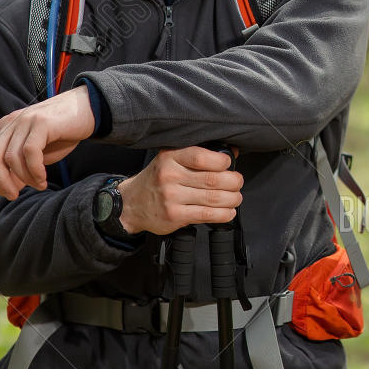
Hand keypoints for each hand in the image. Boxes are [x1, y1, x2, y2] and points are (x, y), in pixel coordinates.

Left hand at [0, 87, 95, 199]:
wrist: (86, 109)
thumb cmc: (61, 133)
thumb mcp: (36, 153)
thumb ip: (20, 168)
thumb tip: (7, 190)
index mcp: (5, 129)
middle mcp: (11, 123)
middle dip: (0, 181)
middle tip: (13, 196)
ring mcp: (25, 121)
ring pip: (11, 158)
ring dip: (24, 178)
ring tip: (39, 186)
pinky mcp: (41, 123)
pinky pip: (30, 152)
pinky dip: (34, 170)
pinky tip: (43, 179)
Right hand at [116, 146, 243, 234]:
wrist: (131, 203)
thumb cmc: (156, 179)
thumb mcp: (170, 159)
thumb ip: (197, 155)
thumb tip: (231, 152)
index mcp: (170, 157)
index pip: (201, 156)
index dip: (222, 161)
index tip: (229, 164)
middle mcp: (170, 176)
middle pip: (213, 179)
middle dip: (233, 181)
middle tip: (238, 182)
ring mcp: (171, 197)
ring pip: (213, 198)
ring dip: (232, 199)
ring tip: (236, 197)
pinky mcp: (174, 216)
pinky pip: (206, 215)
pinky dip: (223, 214)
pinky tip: (228, 211)